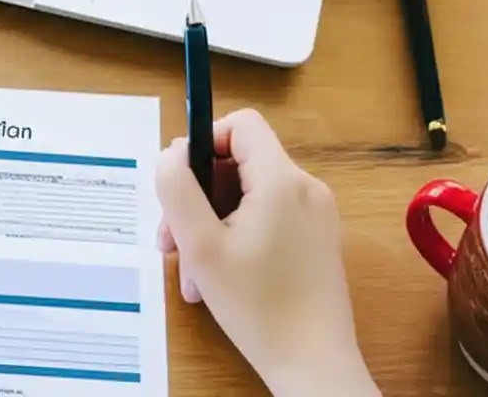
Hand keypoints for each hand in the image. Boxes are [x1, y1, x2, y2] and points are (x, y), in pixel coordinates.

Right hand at [156, 110, 377, 396]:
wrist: (312, 362)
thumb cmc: (257, 305)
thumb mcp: (199, 244)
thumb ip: (178, 188)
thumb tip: (172, 154)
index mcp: (281, 180)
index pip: (240, 125)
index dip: (204, 141)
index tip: (180, 182)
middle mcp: (305, 188)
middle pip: (239, 165)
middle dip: (197, 198)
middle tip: (171, 241)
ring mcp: (315, 215)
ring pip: (248, 197)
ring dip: (211, 225)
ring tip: (192, 271)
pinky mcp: (316, 239)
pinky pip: (267, 219)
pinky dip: (236, 238)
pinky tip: (216, 277)